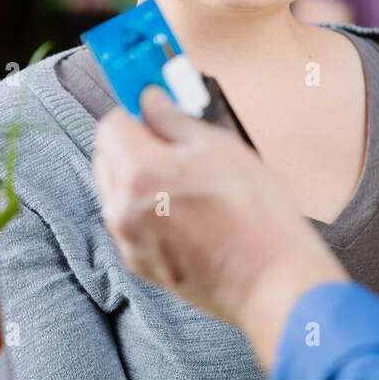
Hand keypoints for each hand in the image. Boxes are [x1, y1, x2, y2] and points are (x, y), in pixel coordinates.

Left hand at [93, 85, 348, 367]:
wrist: (272, 278)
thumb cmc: (256, 213)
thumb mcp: (221, 148)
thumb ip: (175, 120)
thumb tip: (152, 101)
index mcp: (139, 172)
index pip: (111, 123)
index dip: (135, 111)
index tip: (155, 107)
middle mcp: (122, 208)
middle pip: (107, 156)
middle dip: (133, 142)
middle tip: (175, 140)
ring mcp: (128, 240)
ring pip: (115, 190)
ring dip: (137, 175)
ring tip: (186, 179)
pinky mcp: (140, 264)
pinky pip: (129, 221)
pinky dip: (146, 207)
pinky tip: (185, 209)